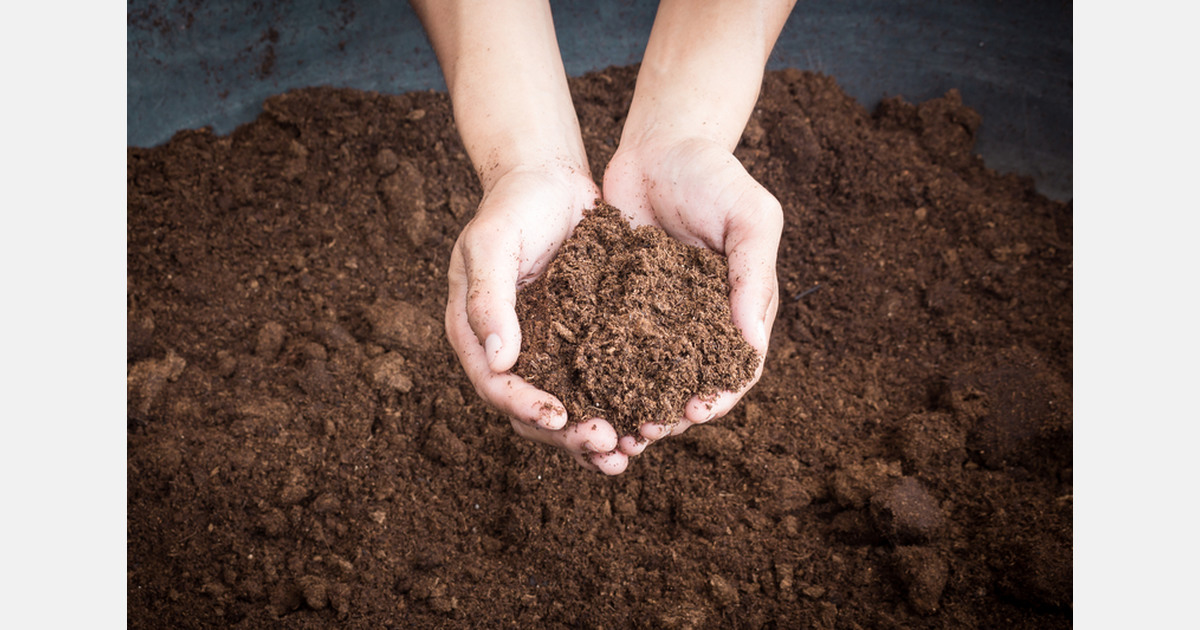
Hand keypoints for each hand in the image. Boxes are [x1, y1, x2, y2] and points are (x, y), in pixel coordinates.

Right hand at [444, 166, 629, 474]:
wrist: (549, 178)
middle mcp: (510, 352)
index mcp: (477, 334)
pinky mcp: (582, 342)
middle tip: (608, 445)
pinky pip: (597, 385)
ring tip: (627, 454)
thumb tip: (498, 360)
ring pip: (567, 408)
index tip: (560, 417)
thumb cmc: (513, 205)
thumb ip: (488, 298)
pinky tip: (645, 423)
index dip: (526, 407)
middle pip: (531, 411)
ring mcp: (547, 350)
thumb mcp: (493, 243)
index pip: (496, 386)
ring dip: (593, 436)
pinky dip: (618, 407)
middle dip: (568, 435)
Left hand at [602, 135, 781, 455]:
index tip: (696, 413)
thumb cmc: (714, 176)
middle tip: (644, 434)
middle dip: (669, 414)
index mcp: (740, 310)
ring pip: (646, 377)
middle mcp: (699, 323)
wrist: (659, 144)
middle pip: (688, 384)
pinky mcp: (618, 306)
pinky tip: (580, 392)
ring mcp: (657, 318)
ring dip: (632, 406)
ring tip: (612, 429)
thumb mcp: (750, 217)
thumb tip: (752, 344)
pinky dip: (600, 374)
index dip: (719, 397)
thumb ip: (753, 276)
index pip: (735, 370)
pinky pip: (610, 348)